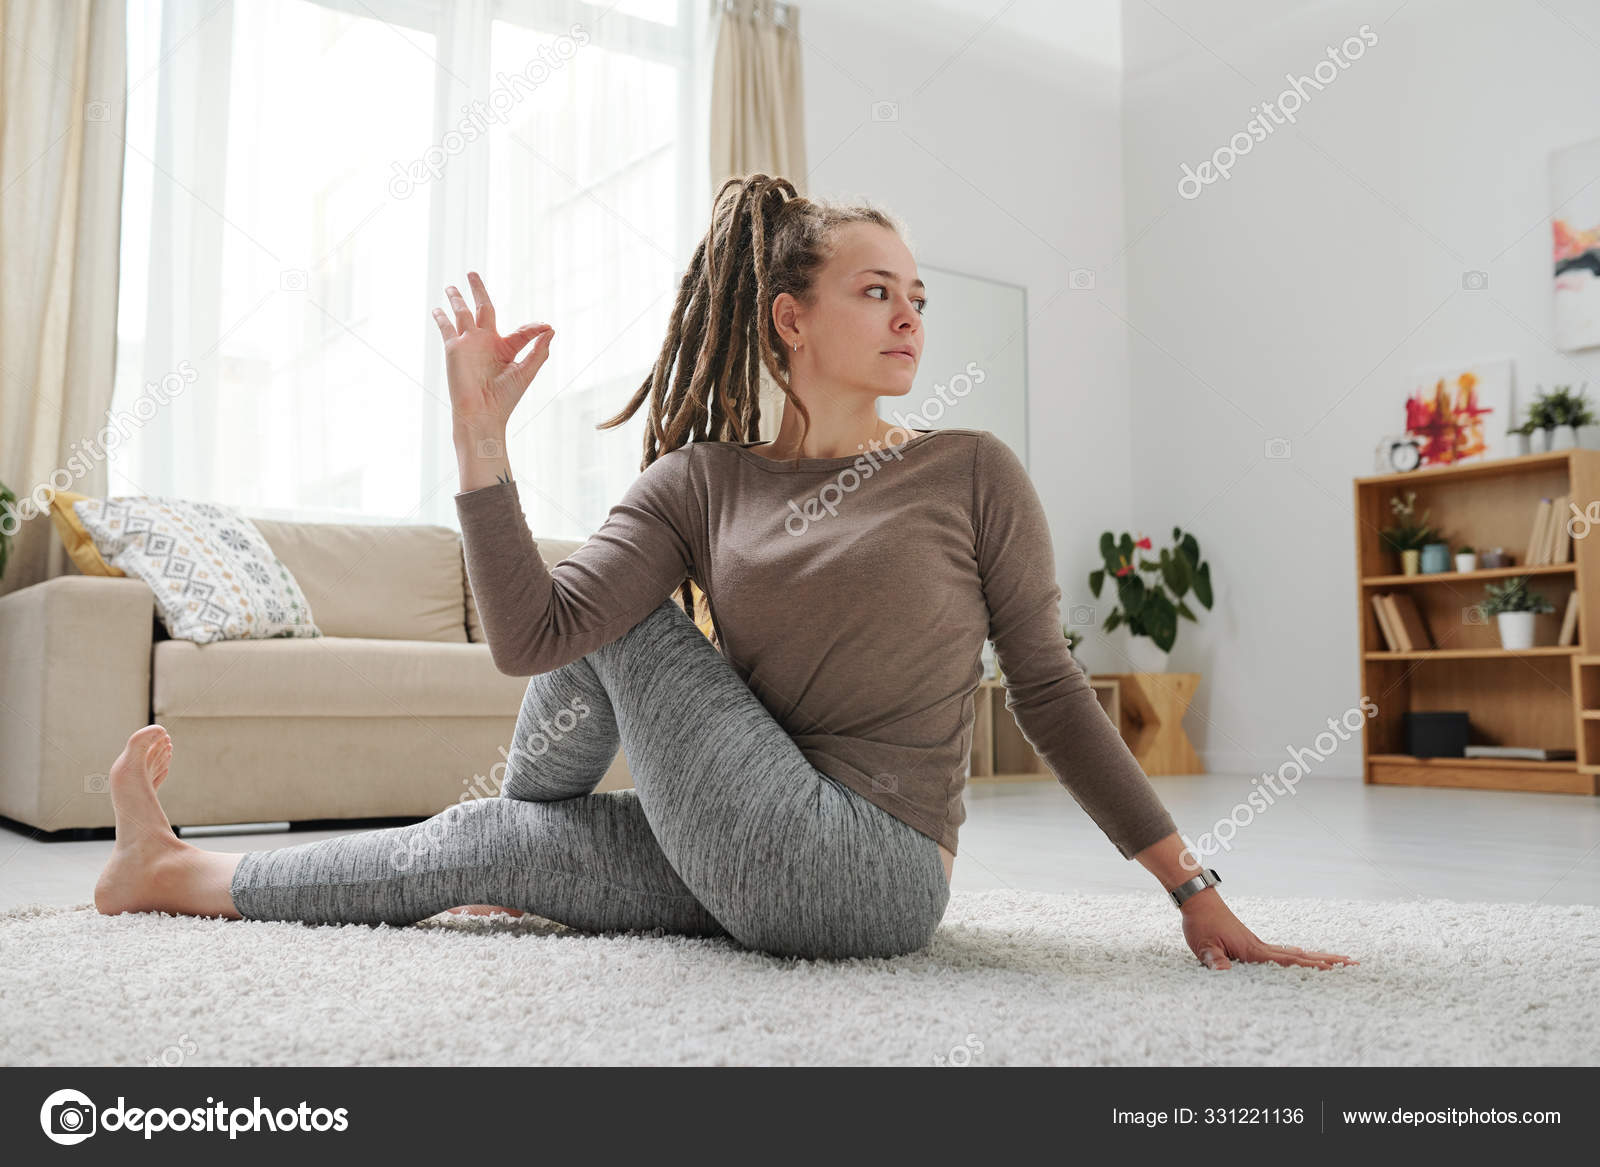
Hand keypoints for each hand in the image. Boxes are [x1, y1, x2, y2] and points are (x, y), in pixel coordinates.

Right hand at [431, 271, 553, 426]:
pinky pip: (446, 328)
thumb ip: (539, 350)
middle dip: (478, 291)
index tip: (547, 327)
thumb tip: (551, 329)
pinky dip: (441, 318)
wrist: (482, 414)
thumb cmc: (505, 398)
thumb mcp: (526, 372)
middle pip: (482, 309)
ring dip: (457, 300)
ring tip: (451, 287)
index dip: (534, 328)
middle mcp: (486, 342)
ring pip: (462, 314)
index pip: (520, 331)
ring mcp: (469, 344)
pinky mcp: (454, 348)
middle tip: (472, 274)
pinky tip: (437, 309)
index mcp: (506, 349)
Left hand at [1180, 890, 1357, 970]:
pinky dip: (1297, 956)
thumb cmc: (1201, 924)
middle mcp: (1261, 947)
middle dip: (1326, 960)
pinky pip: (1281, 953)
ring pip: (1293, 953)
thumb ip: (1215, 960)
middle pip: (1300, 955)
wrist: (1198, 902)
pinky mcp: (1253, 945)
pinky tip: (1303, 959)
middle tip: (1353, 963)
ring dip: (1316, 957)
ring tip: (1339, 962)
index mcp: (1254, 950)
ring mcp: (1259, 945)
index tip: (1333, 968)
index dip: (1310, 966)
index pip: (1287, 961)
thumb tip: (1224, 973)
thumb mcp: (1204, 946)